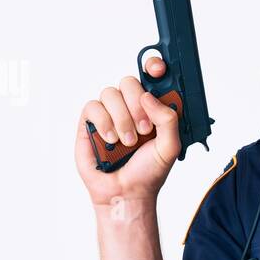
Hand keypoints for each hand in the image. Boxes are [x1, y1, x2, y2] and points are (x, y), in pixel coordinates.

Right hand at [75, 55, 181, 206]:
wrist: (126, 192)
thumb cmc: (148, 171)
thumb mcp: (170, 146)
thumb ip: (168, 119)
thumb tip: (148, 97)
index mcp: (151, 108)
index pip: (151, 78)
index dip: (153, 66)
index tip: (158, 70)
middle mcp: (130, 106)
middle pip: (129, 82)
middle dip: (138, 104)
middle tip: (145, 129)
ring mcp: (109, 113)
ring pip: (110, 93)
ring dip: (122, 118)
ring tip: (128, 142)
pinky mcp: (90, 122)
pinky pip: (92, 106)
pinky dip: (104, 122)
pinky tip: (111, 140)